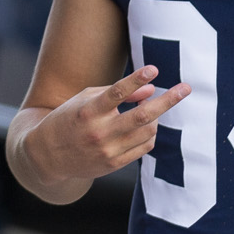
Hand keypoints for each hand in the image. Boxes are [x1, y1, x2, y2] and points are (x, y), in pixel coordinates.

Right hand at [23, 66, 189, 187]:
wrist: (47, 156)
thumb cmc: (68, 120)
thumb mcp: (84, 100)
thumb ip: (114, 93)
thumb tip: (149, 89)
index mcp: (88, 111)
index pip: (117, 92)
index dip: (136, 79)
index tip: (154, 69)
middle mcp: (99, 131)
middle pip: (142, 115)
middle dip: (168, 100)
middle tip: (185, 88)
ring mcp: (108, 150)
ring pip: (148, 131)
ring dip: (156, 117)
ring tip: (151, 110)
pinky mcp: (114, 163)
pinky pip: (144, 147)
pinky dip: (150, 134)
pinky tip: (146, 127)